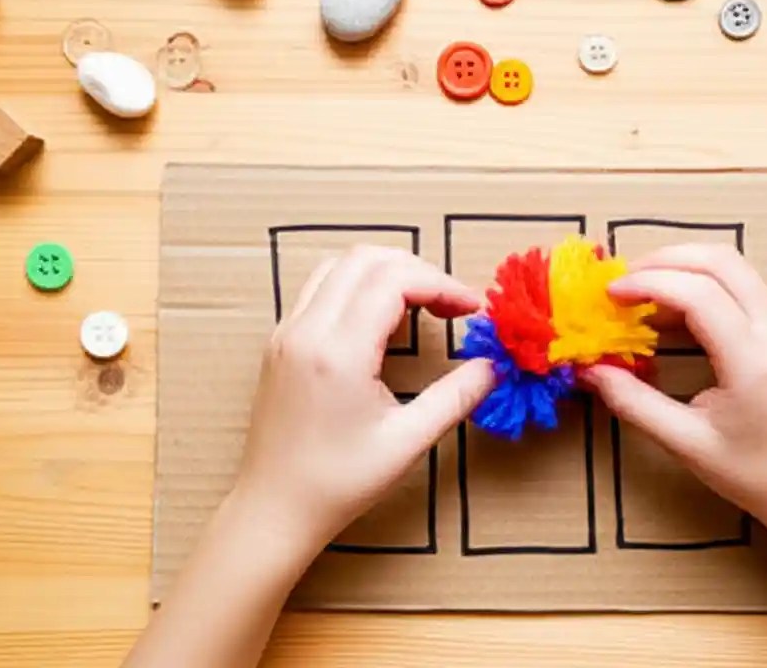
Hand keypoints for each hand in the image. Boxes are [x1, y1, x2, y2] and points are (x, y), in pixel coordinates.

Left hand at [234, 246, 493, 560]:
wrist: (272, 509)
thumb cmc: (338, 483)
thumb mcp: (407, 442)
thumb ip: (455, 397)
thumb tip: (493, 367)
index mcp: (338, 353)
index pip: (394, 279)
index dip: (442, 283)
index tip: (472, 309)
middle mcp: (306, 330)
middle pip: (367, 258)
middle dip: (418, 271)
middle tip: (452, 307)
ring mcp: (287, 332)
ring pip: (340, 265)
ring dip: (386, 273)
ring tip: (421, 309)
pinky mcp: (280, 342)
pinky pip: (321, 288)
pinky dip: (358, 288)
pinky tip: (383, 324)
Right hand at [582, 244, 766, 534]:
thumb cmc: (756, 476)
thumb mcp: (687, 443)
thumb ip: (635, 403)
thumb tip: (590, 372)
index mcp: (754, 360)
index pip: (698, 293)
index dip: (648, 283)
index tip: (610, 295)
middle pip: (721, 261)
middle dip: (665, 259)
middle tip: (623, 281)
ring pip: (736, 267)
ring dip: (686, 268)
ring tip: (643, 294)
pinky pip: (746, 287)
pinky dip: (706, 285)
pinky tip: (676, 312)